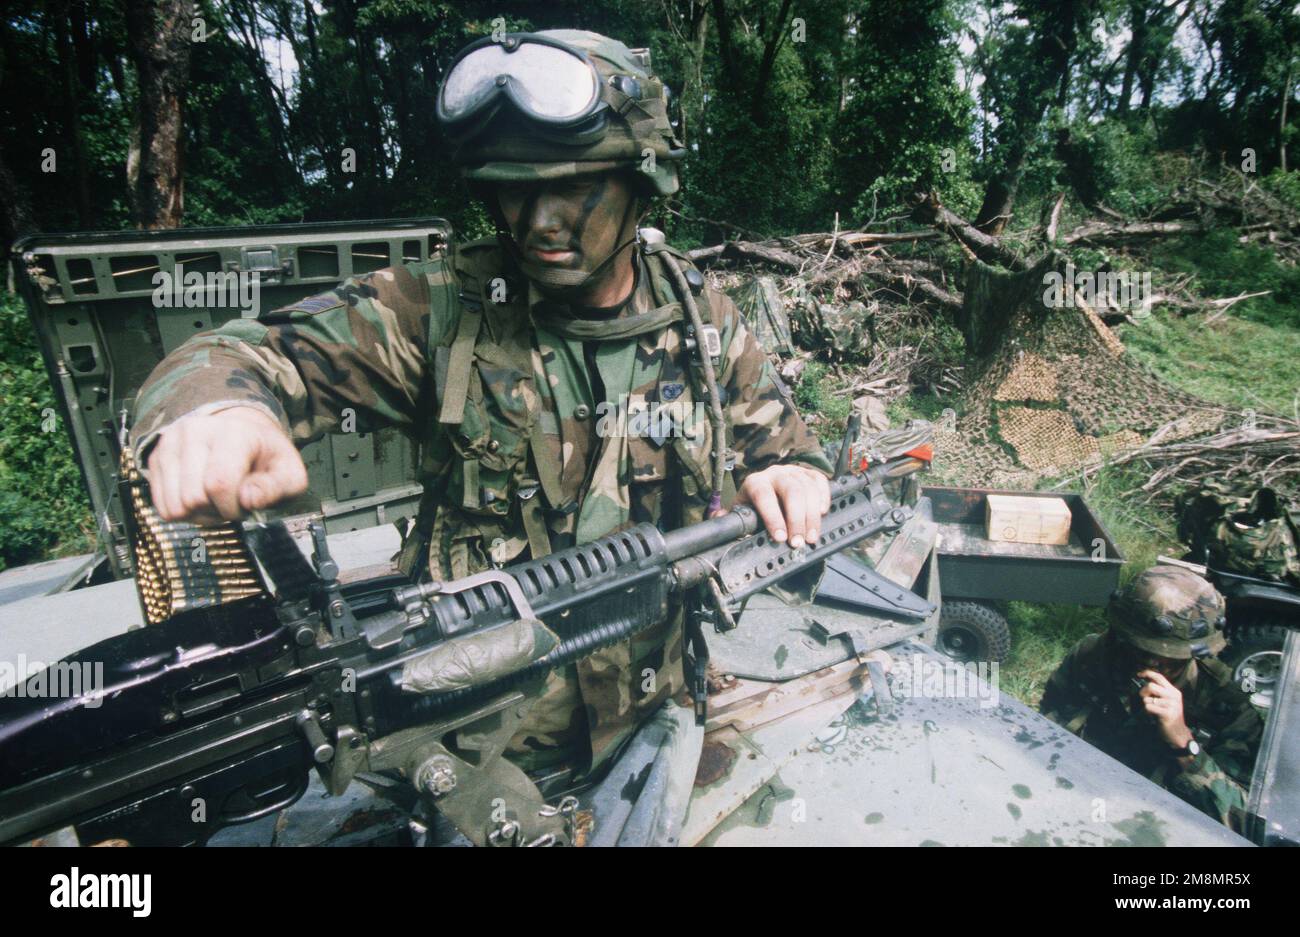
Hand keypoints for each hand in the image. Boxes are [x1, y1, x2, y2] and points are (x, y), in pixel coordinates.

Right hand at [144, 406, 308, 524]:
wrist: (241, 434)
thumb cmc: (266, 458)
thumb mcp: (288, 473)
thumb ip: (276, 488)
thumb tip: (249, 500)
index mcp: (233, 432)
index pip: (219, 483)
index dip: (233, 508)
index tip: (246, 505)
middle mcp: (196, 431)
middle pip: (193, 498)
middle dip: (216, 512)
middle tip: (231, 502)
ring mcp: (171, 443)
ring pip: (175, 506)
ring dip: (199, 515)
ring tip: (216, 500)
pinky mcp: (155, 457)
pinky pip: (162, 507)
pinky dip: (184, 513)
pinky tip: (201, 499)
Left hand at [725, 463, 830, 548]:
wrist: (768, 488)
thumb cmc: (754, 505)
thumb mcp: (741, 511)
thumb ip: (730, 518)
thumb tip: (717, 518)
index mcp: (755, 482)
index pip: (764, 496)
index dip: (772, 517)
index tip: (780, 538)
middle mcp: (775, 473)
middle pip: (791, 491)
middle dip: (796, 519)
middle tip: (799, 543)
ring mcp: (794, 471)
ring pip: (808, 488)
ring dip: (812, 515)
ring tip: (812, 537)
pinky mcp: (809, 473)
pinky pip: (820, 481)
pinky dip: (824, 497)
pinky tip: (823, 513)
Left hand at [1137, 670, 1192, 748]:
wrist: (1178, 732)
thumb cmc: (1168, 716)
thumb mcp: (1167, 701)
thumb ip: (1159, 691)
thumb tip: (1145, 681)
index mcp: (1174, 691)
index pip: (1159, 677)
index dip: (1148, 673)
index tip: (1139, 674)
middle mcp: (1174, 696)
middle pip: (1151, 686)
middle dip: (1143, 692)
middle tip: (1145, 698)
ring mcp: (1172, 705)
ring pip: (1147, 698)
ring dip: (1146, 704)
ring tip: (1153, 710)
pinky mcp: (1167, 713)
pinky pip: (1148, 707)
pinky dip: (1147, 711)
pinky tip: (1154, 715)